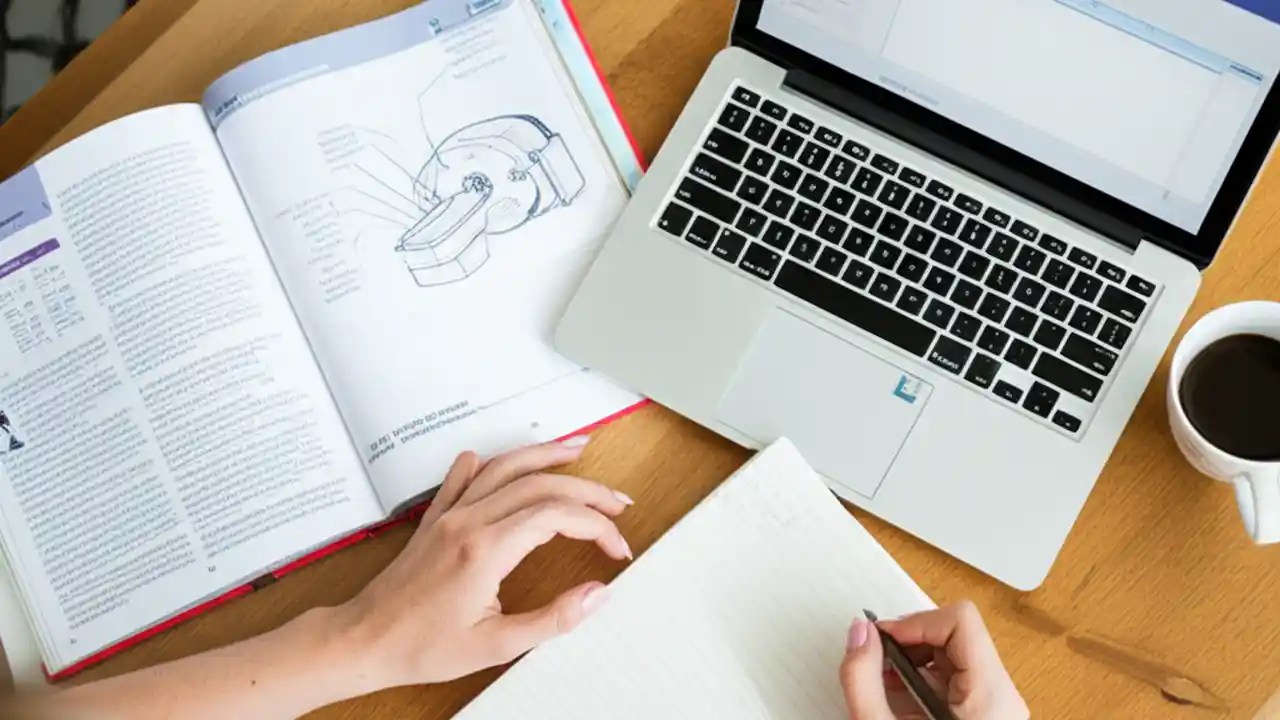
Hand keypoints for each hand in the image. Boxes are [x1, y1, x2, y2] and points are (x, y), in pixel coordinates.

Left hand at [335, 438, 632, 690]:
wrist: (364, 640)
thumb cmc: (420, 647)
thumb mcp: (495, 646)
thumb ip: (552, 619)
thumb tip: (597, 594)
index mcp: (486, 550)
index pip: (557, 517)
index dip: (596, 527)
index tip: (615, 547)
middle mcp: (468, 521)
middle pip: (540, 484)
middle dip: (587, 489)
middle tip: (617, 502)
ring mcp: (450, 515)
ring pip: (505, 467)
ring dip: (545, 455)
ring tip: (576, 449)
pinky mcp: (435, 519)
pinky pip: (464, 476)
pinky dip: (490, 462)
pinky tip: (502, 460)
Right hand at [840, 602, 1028, 719]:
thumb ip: (863, 678)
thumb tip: (860, 634)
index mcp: (991, 697)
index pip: (961, 619)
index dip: (915, 622)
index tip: (884, 636)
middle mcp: (1003, 696)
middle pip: (956, 632)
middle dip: (909, 641)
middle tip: (878, 658)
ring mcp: (997, 705)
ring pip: (954, 652)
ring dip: (913, 659)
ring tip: (885, 682)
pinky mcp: (987, 712)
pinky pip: (956, 675)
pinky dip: (923, 678)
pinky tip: (901, 699)